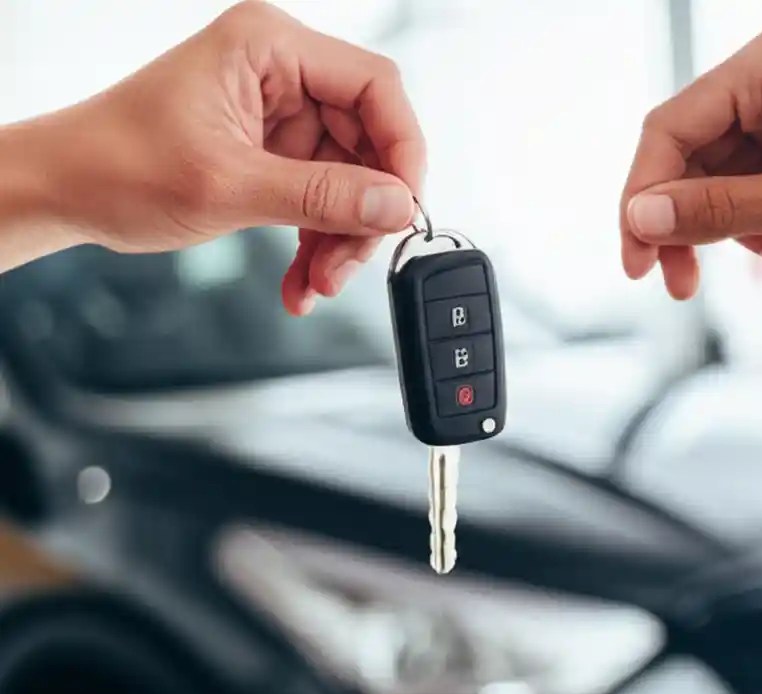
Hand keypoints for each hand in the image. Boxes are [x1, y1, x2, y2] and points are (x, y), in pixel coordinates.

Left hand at [4, 1, 424, 314]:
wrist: (60, 192)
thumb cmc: (115, 164)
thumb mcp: (230, 186)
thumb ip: (323, 195)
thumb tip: (397, 205)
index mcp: (269, 46)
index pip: (376, 86)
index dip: (402, 150)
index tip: (403, 208)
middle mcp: (280, 70)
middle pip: (368, 139)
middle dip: (362, 211)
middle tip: (347, 263)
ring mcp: (278, 111)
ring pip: (350, 177)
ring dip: (340, 237)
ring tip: (317, 280)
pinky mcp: (271, 148)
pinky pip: (321, 194)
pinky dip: (317, 239)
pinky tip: (303, 277)